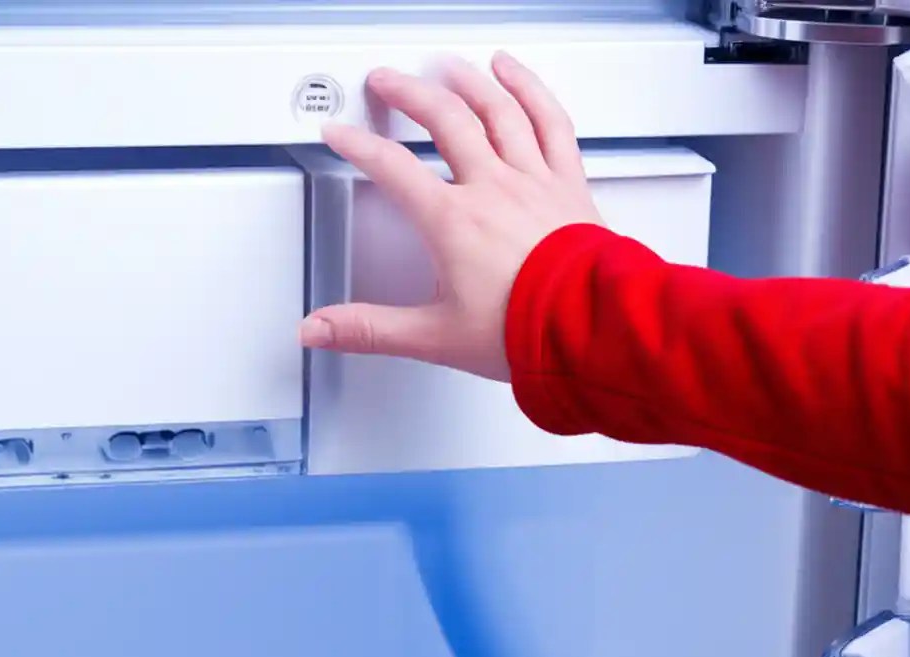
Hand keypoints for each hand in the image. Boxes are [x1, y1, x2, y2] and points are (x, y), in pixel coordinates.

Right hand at [298, 51, 602, 381]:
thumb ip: (370, 329)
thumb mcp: (433, 337)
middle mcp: (492, 189)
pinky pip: (550, 122)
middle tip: (386, 80)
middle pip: (444, 120)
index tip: (339, 132)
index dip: (357, 145)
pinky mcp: (567, 183)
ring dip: (467, 82)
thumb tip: (319, 330)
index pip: (392, 168)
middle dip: (408, 93)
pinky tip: (516, 75)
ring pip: (497, 111)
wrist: (590, 330)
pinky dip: (531, 90)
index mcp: (452, 222)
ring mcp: (532, 180)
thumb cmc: (525, 331)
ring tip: (446, 66)